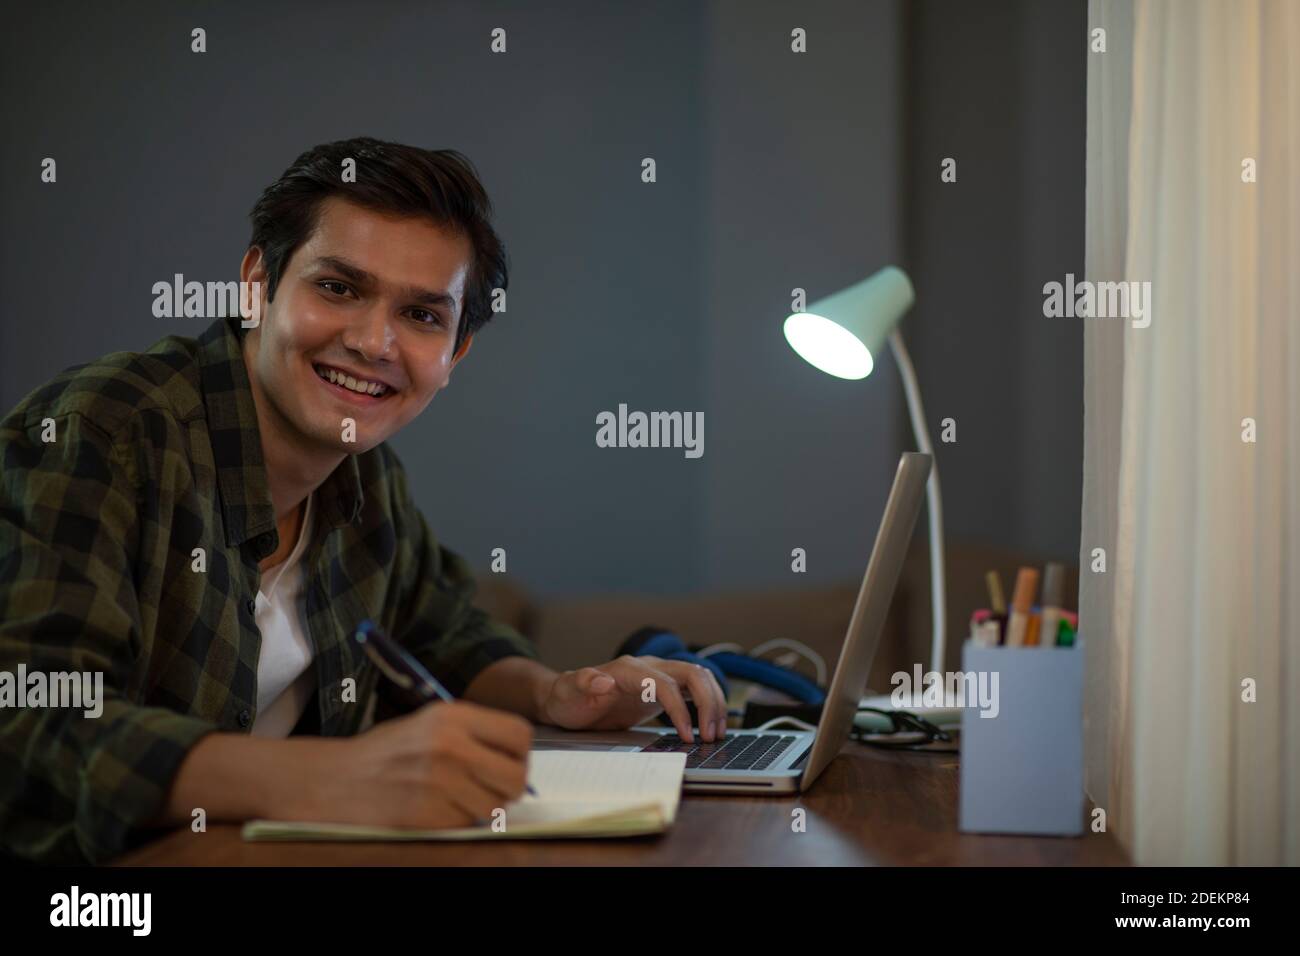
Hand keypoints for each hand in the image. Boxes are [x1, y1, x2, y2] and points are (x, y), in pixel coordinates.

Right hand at [295, 700, 532, 828]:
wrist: (333, 780)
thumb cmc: (386, 752)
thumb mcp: (430, 723)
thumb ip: (474, 734)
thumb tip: (518, 758)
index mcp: (453, 715)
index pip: (520, 735)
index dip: (520, 754)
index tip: (508, 762)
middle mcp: (450, 745)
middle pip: (516, 777)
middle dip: (508, 788)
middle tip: (489, 789)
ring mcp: (439, 782)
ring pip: (494, 807)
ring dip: (481, 809)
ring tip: (453, 798)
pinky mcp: (426, 815)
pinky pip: (465, 825)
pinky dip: (455, 822)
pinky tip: (433, 809)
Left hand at [537, 654, 727, 742]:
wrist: (567, 698)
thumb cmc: (568, 697)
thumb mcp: (569, 692)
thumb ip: (583, 683)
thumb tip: (602, 680)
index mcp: (629, 669)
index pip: (666, 684)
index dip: (681, 709)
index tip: (688, 735)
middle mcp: (648, 667)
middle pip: (692, 674)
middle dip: (709, 703)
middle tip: (711, 736)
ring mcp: (658, 676)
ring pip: (699, 679)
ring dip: (714, 703)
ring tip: (717, 733)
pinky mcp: (662, 689)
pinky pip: (694, 691)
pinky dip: (708, 705)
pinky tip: (711, 726)